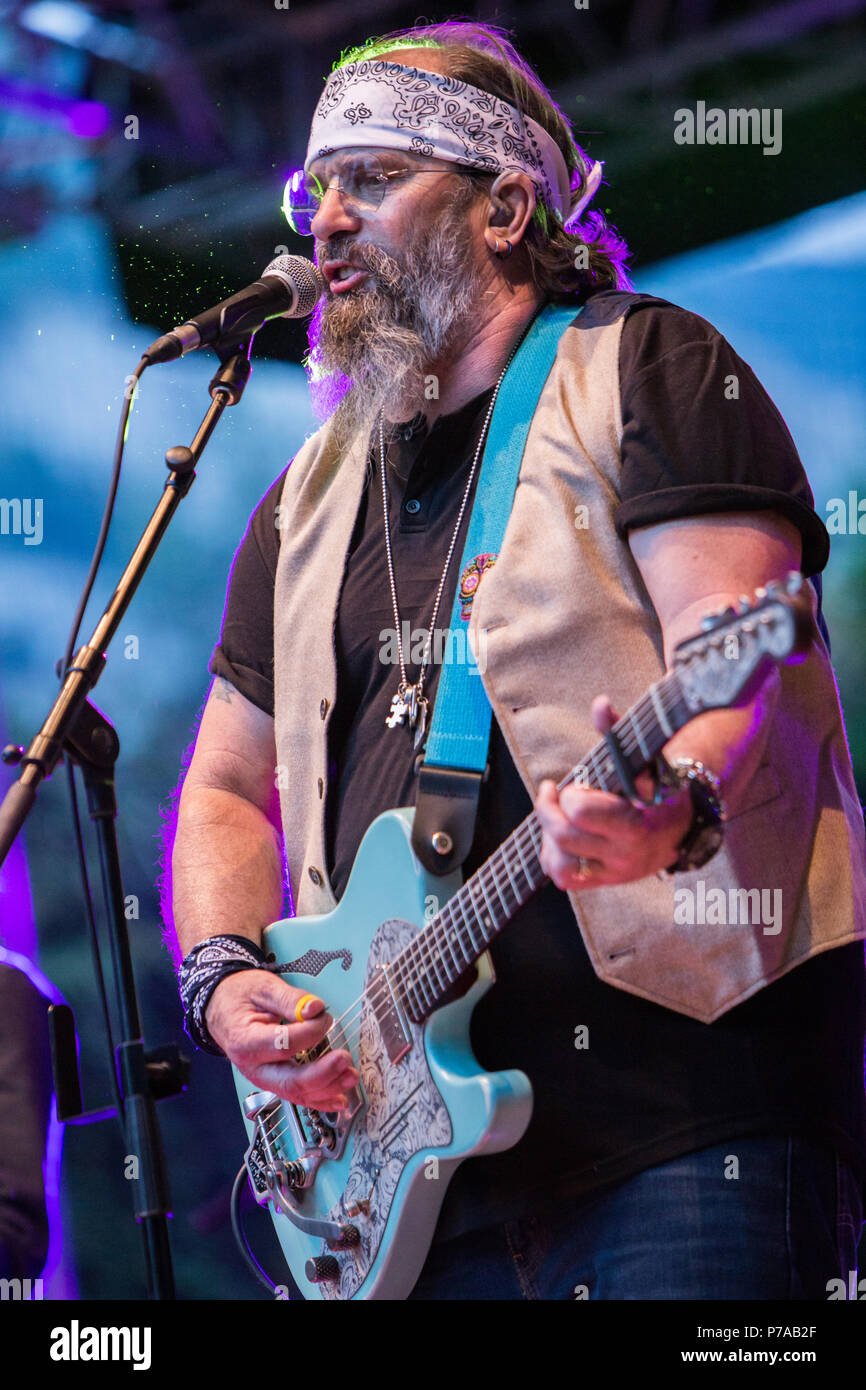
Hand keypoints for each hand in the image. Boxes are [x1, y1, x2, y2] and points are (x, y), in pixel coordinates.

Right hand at [205, 970, 358, 1109]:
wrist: (222, 1008)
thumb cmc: (240, 996)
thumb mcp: (263, 988)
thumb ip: (290, 999)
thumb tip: (315, 1009)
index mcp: (245, 1040)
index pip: (283, 1044)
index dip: (310, 1033)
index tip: (325, 1017)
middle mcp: (252, 1067)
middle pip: (289, 1081)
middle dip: (322, 1074)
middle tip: (344, 1060)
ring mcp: (262, 1078)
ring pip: (296, 1093)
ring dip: (327, 1089)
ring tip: (350, 1077)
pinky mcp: (273, 1081)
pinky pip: (297, 1096)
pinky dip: (320, 1100)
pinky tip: (339, 1101)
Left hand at [535, 695, 693, 890]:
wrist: (683, 823)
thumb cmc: (659, 784)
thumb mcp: (644, 757)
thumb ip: (619, 733)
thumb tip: (600, 704)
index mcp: (638, 823)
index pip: (581, 812)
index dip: (568, 794)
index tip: (569, 784)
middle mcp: (627, 854)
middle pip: (564, 836)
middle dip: (548, 810)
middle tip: (551, 794)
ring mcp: (617, 872)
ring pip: (560, 864)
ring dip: (547, 838)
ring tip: (555, 817)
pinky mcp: (608, 881)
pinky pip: (566, 879)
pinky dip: (552, 859)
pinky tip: (558, 838)